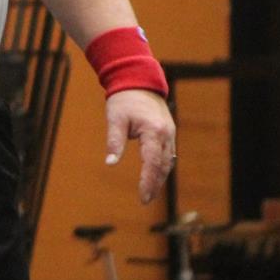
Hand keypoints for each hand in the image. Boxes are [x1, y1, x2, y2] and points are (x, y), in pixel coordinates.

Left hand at [104, 90, 176, 204]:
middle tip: (145, 200)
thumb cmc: (124, 100)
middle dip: (155, 184)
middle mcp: (166, 134)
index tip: (142, 197)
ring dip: (160, 177)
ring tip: (150, 192)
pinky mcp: (168, 132)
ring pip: (168, 161)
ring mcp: (169, 133)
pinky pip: (168, 153)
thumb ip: (114, 142)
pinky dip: (162, 166)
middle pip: (163, 166)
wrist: (138, 80)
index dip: (148, 182)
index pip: (152, 163)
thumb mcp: (115, 119)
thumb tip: (110, 163)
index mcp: (154, 132)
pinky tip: (155, 174)